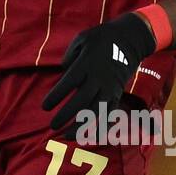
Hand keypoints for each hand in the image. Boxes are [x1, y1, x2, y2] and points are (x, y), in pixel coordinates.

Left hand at [41, 12, 156, 134]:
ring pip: (96, 111)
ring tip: (68, 136)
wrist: (130, 39)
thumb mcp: (81, 39)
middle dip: (66, 115)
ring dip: (82, 126)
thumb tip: (63, 71)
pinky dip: (101, 126)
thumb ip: (69, 56)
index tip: (45, 107)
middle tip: (53, 125)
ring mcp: (110, 87)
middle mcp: (99, 78)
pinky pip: (110, 113)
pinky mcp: (118, 93)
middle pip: (82, 100)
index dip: (56, 96)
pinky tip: (90, 136)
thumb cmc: (100, 38)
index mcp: (87, 64)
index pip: (69, 83)